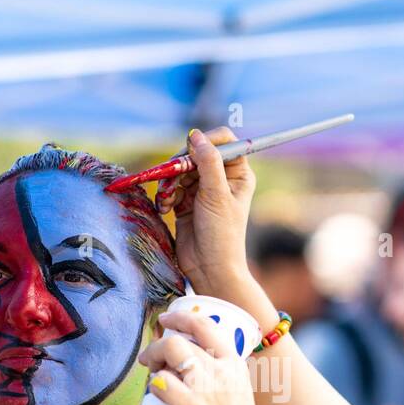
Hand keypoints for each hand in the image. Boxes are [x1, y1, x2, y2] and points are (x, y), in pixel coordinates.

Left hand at [137, 308, 268, 404]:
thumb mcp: (239, 402)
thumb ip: (226, 386)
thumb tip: (202, 377)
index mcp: (237, 368)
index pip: (208, 327)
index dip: (183, 318)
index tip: (168, 320)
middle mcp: (222, 372)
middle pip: (182, 338)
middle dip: (159, 340)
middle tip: (150, 355)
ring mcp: (205, 388)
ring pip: (169, 352)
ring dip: (152, 356)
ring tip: (148, 371)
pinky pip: (160, 382)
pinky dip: (152, 383)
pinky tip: (152, 390)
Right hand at [155, 128, 257, 302]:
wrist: (209, 269)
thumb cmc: (221, 234)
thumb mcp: (216, 195)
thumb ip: (207, 162)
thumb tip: (195, 135)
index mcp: (238, 173)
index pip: (224, 141)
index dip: (206, 141)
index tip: (191, 152)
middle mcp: (221, 178)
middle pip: (196, 153)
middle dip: (180, 165)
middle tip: (170, 178)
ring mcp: (202, 190)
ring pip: (179, 170)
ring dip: (169, 182)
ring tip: (167, 200)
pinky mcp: (186, 202)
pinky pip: (171, 187)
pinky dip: (166, 195)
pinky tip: (166, 209)